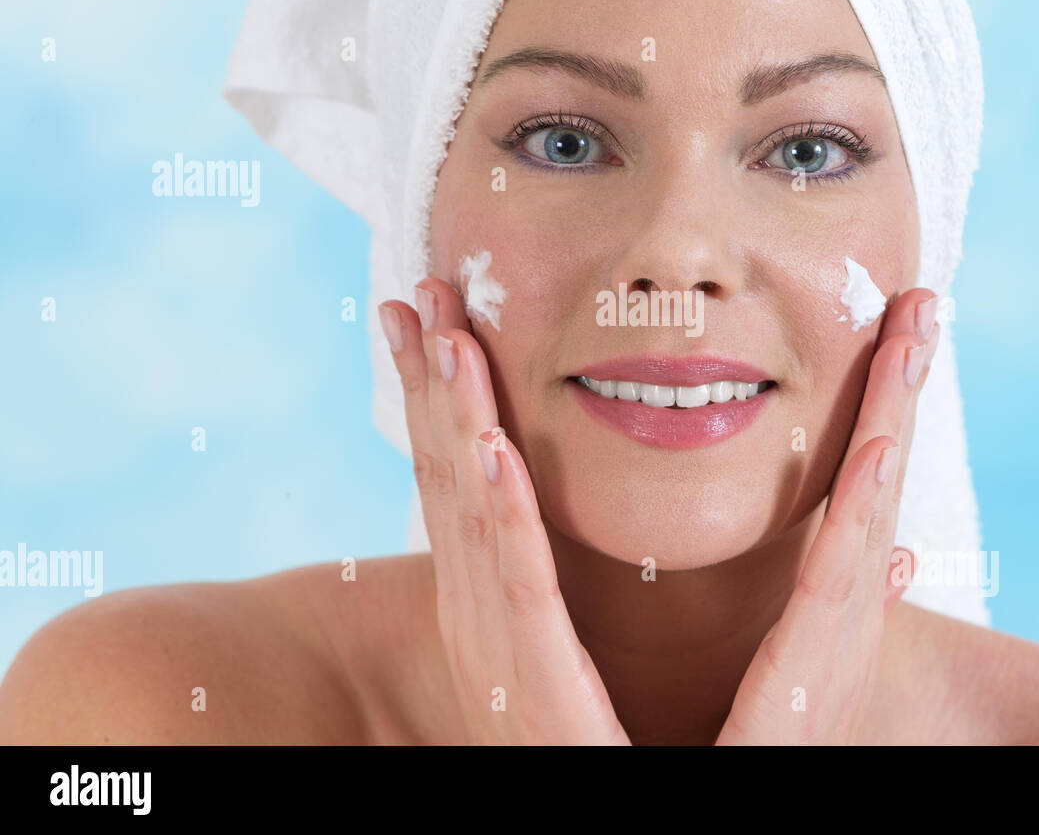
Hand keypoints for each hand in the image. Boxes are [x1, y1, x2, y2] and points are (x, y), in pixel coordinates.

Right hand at [378, 279, 629, 743]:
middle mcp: (475, 612)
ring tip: (447, 336)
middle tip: (423, 290)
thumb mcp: (547, 650)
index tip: (431, 315)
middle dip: (433, 382)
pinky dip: (499, 512)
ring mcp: (496, 646)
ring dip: (456, 417)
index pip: (456, 478)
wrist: (580, 806)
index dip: (439, 395)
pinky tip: (489, 447)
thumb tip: (542, 507)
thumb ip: (540, 578)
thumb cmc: (568, 746)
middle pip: (449, 477)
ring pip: (473, 511)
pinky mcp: (534, 681)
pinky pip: (519, 583)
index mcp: (484, 599)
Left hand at [714, 288, 939, 744]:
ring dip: (892, 422)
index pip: (866, 490)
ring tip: (910, 342)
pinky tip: (878, 451)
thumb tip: (899, 554)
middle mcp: (850, 617)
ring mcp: (836, 645)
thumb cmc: (772, 750)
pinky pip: (834, 585)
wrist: (740, 807)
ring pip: (870, 513)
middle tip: (924, 303)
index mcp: (840, 607)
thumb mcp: (808, 667)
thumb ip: (841, 603)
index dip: (888, 409)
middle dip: (903, 391)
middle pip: (880, 484)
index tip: (902, 330)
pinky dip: (861, 516)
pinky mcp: (806, 682)